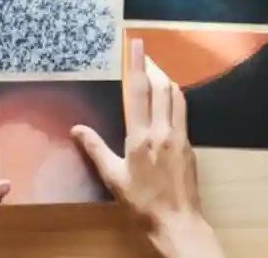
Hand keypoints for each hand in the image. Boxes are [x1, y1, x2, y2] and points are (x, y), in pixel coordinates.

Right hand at [72, 39, 225, 257]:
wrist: (177, 222)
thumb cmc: (141, 203)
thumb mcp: (113, 177)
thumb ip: (96, 149)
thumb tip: (77, 129)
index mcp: (141, 136)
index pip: (139, 91)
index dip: (137, 65)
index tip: (136, 45)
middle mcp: (163, 131)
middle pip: (162, 87)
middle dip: (154, 66)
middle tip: (145, 53)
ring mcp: (180, 137)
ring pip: (177, 97)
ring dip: (167, 80)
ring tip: (158, 71)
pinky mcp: (190, 146)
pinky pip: (183, 113)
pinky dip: (176, 99)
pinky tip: (170, 101)